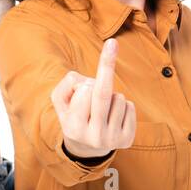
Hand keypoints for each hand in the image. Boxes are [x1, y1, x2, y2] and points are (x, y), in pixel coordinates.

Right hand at [50, 38, 136, 159]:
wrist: (87, 147)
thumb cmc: (74, 113)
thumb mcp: (60, 99)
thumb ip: (68, 84)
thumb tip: (95, 80)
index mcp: (73, 127)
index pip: (85, 92)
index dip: (85, 83)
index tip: (92, 68)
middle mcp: (93, 136)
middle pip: (102, 94)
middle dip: (107, 65)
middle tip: (112, 42)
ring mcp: (112, 140)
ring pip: (118, 98)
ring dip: (111, 95)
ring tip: (102, 108)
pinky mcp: (127, 139)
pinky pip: (130, 107)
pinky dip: (122, 105)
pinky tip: (113, 115)